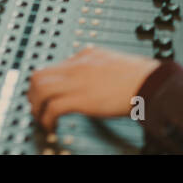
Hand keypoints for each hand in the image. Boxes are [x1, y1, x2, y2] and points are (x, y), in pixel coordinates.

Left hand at [28, 45, 160, 126]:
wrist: (149, 81)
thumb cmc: (138, 75)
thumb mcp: (114, 60)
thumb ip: (99, 62)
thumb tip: (93, 62)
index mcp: (85, 56)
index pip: (53, 66)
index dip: (45, 84)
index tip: (46, 96)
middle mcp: (77, 66)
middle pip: (38, 75)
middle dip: (32, 94)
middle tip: (37, 108)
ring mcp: (77, 82)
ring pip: (39, 90)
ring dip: (36, 107)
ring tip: (41, 119)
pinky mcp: (81, 98)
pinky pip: (51, 108)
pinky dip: (46, 119)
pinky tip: (52, 126)